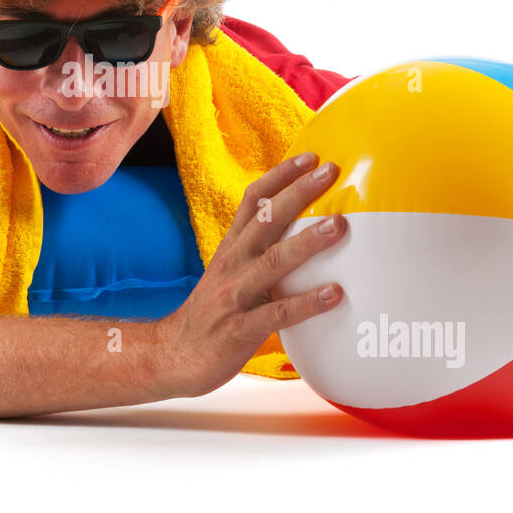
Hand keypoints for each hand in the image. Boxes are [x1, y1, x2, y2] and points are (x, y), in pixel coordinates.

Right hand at [152, 151, 346, 397]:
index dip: (280, 176)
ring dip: (307, 242)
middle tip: (331, 172)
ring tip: (338, 227)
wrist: (173, 355)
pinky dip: (306, 303)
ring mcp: (235, 296)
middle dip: (298, 193)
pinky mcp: (241, 330)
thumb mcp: (230, 273)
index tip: (310, 157)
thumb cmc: (213, 314)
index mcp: (231, 249)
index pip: (253, 201)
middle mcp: (233, 265)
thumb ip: (258, 253)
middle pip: (266, 220)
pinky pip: (278, 314)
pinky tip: (334, 294)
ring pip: (273, 262)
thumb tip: (302, 232)